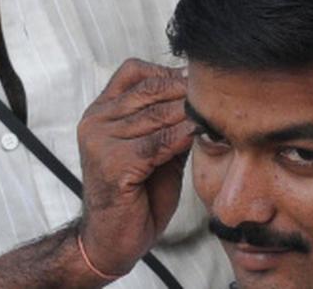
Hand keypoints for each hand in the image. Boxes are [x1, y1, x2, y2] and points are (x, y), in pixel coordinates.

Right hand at [76, 59, 194, 276]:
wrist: (112, 240)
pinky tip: (200, 135)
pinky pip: (158, 142)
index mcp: (100, 112)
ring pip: (157, 114)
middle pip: (149, 90)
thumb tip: (202, 97)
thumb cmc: (136, 197)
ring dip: (189, 113)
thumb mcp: (155, 150)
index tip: (198, 80)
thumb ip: (170, 123)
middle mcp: (95, 121)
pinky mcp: (113, 163)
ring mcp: (100, 141)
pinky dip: (183, 136)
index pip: (133, 72)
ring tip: (215, 113)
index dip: (168, 72)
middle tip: (217, 94)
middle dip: (186, 91)